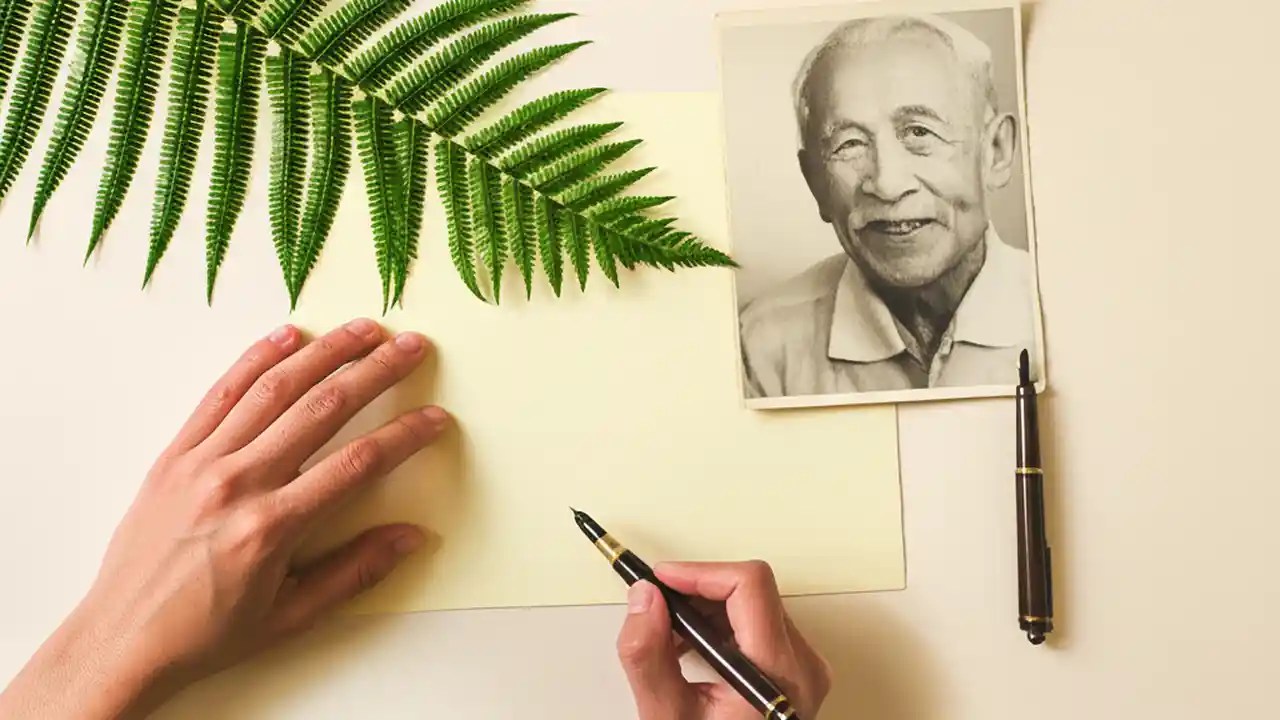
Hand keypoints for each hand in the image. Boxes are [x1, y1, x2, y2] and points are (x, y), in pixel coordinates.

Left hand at [0, 319, 445, 718]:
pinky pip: (220, 394)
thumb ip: (354, 572)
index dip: (404, 436)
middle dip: (375, 372)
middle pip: (322, 409)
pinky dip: (255, 359)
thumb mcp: (291, 616)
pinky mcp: (174, 455)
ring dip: (325, 352)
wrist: (122, 641)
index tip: (435, 418)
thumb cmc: (206, 635)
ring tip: (364, 329)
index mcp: (271, 527)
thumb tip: (411, 537)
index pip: (357, 464)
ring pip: (274, 389)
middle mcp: (237, 483)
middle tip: (412, 346)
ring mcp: (201, 463)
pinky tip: (288, 337)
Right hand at [616, 561, 831, 719]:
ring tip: (669, 638)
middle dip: (695, 594)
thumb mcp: (667, 716)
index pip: (749, 586)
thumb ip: (649, 656)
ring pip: (752, 604)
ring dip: (704, 611)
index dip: (699, 573)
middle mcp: (804, 666)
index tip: (662, 579)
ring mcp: (804, 668)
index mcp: (781, 674)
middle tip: (654, 608)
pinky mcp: (795, 670)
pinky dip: (719, 627)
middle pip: (750, 592)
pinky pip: (757, 625)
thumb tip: (644, 600)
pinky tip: (690, 651)